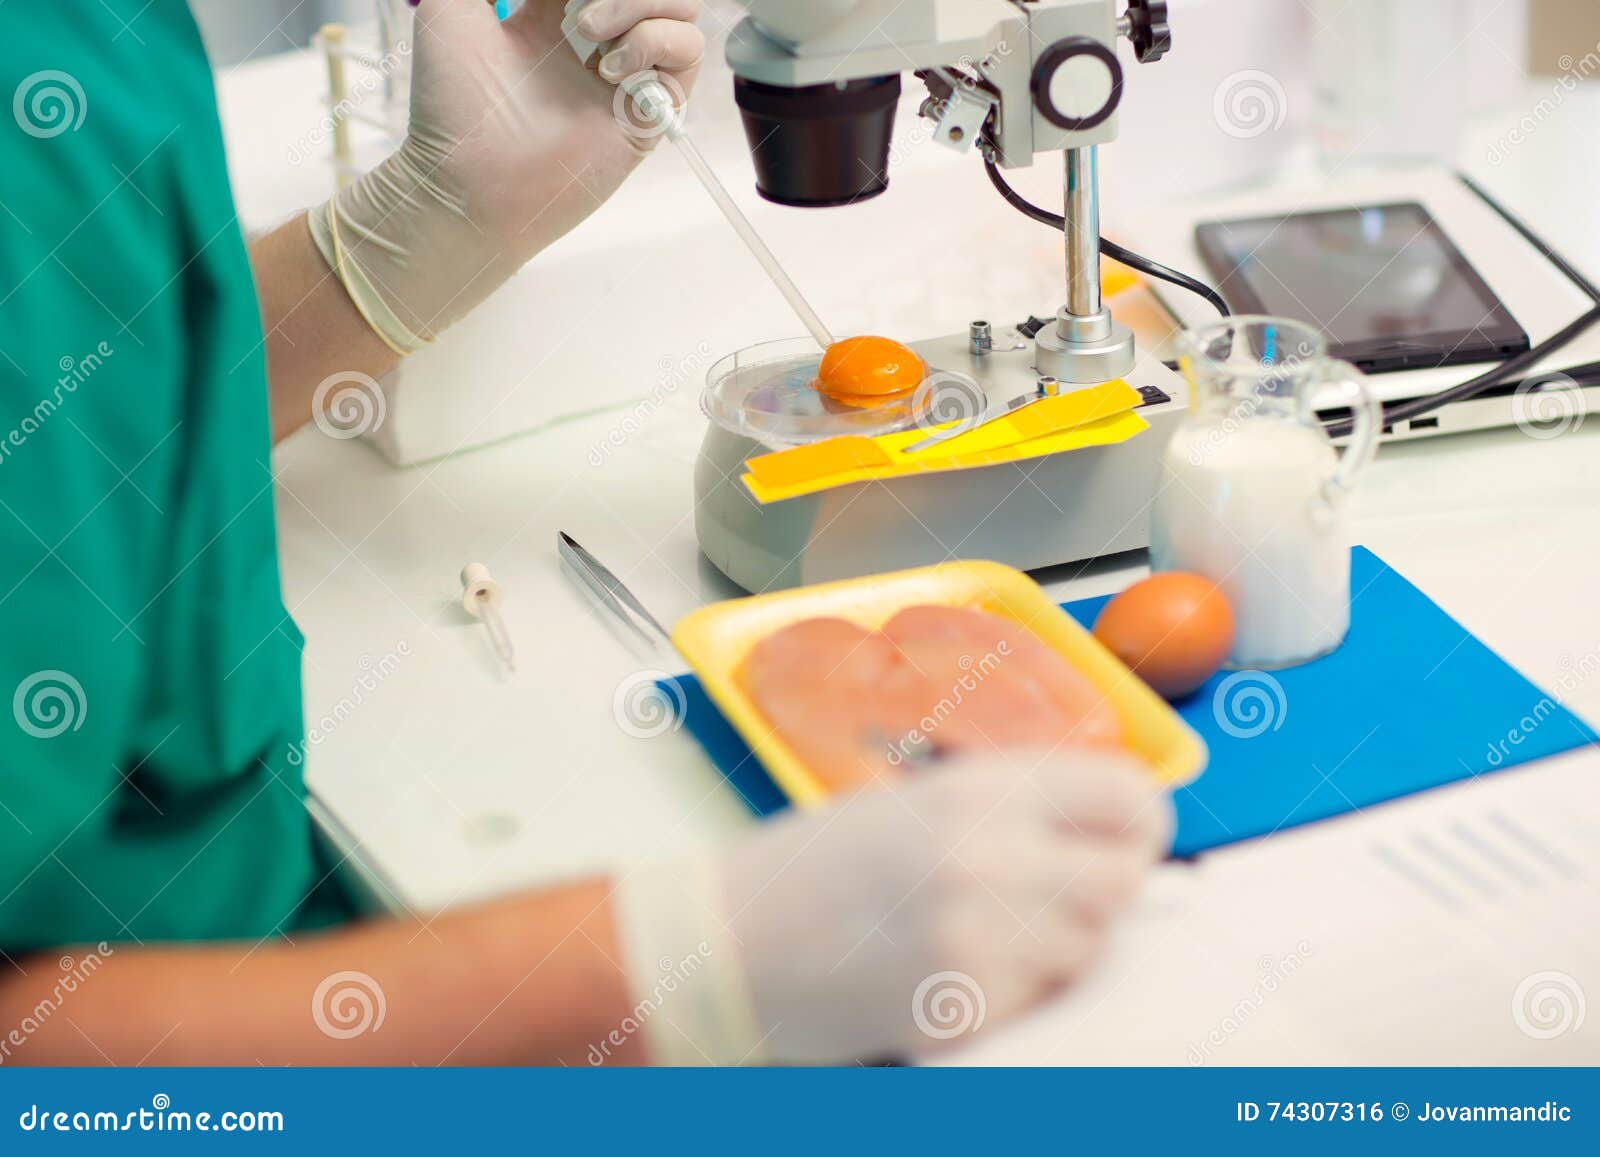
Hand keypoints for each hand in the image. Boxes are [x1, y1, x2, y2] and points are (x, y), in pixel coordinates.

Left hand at [309, 0, 704, 351]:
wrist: (466, 180)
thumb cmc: (450, 103)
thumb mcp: (450, 9)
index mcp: (552, 18)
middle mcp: (596, 45)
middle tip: (581, 8)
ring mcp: (626, 79)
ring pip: (680, 12)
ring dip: (641, 3)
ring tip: (592, 31)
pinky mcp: (647, 114)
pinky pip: (687, 55)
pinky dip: (656, 43)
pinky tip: (611, 68)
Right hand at [613, 752, 1172, 1064]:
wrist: (730, 943)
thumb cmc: (810, 870)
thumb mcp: (914, 802)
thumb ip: (1011, 808)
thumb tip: (1102, 831)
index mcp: (981, 789)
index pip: (1132, 797)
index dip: (1133, 823)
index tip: (1114, 840)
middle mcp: (993, 854)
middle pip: (1126, 879)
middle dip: (1100, 891)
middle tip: (1050, 895)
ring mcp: (984, 936)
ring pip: (1086, 947)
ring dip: (1054, 948)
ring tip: (979, 933)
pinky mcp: (968, 1006)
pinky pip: (1034, 999)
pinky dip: (1008, 992)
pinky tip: (945, 970)